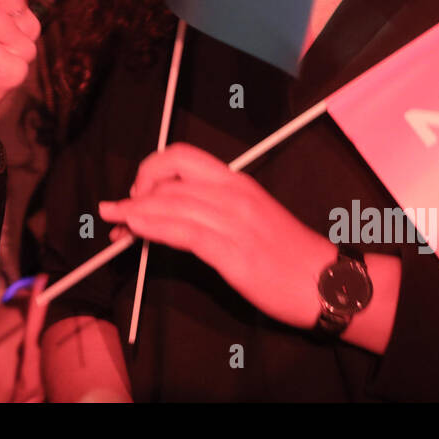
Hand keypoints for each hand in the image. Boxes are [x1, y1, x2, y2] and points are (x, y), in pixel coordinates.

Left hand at [98, 143, 333, 328]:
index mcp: (236, 181)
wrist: (325, 280)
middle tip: (117, 212)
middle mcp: (232, 193)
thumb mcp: (251, 217)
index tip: (138, 190)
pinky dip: (153, 227)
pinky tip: (135, 230)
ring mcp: (232, 221)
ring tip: (112, 222)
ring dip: (134, 212)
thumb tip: (171, 212)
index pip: (182, 157)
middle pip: (170, 177)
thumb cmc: (288, 253)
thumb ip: (213, 210)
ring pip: (171, 203)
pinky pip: (183, 232)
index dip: (151, 168)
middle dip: (135, 191)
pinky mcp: (232, 251)